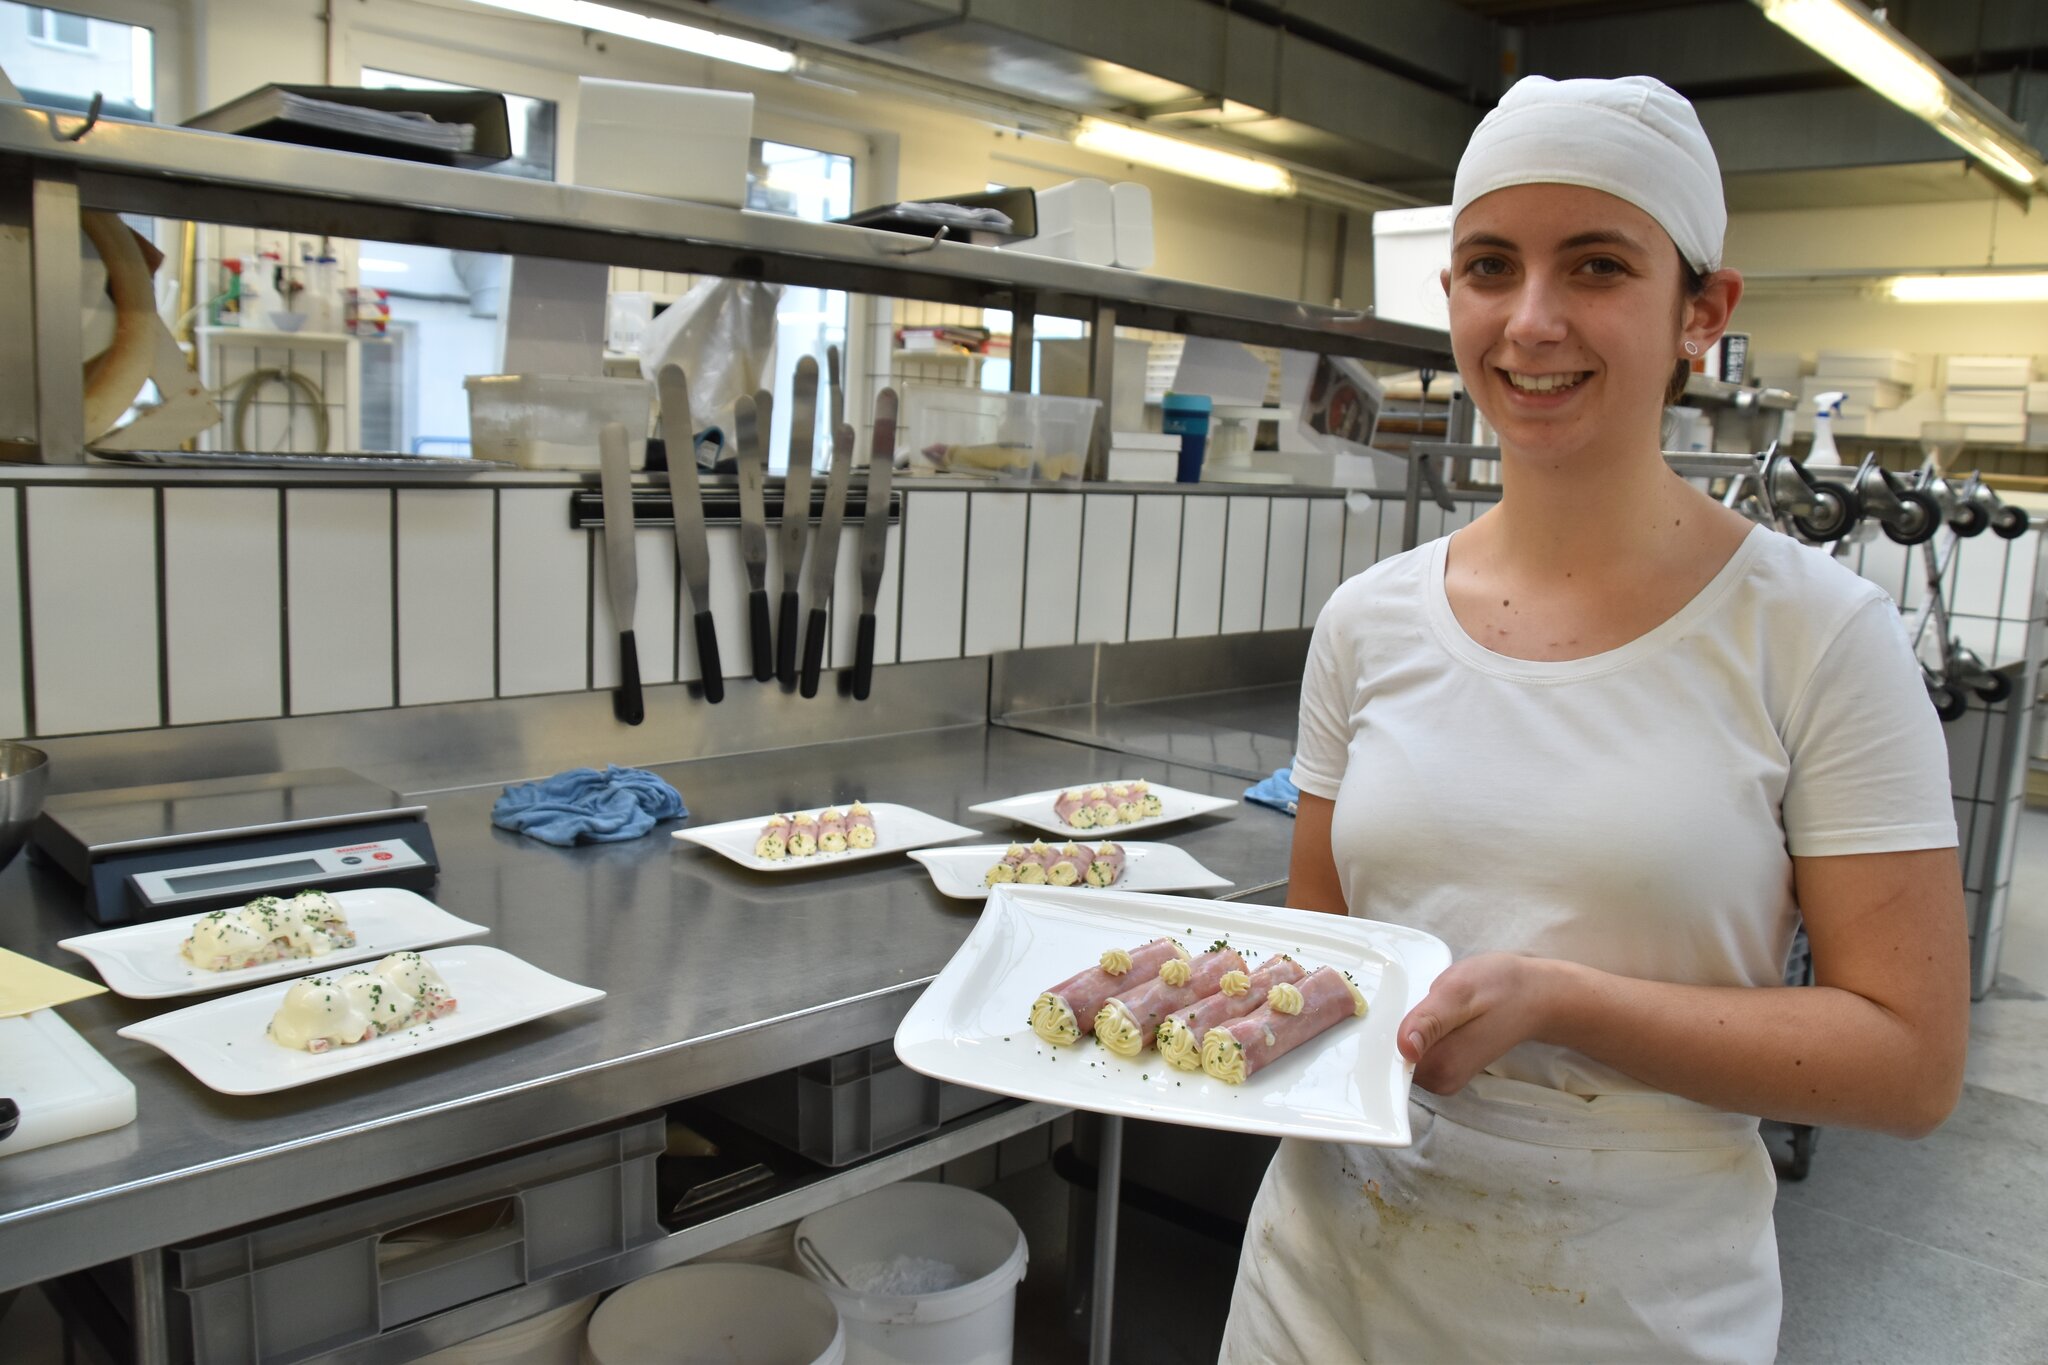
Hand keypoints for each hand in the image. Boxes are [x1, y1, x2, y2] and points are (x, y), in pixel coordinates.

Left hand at [1398, 953, 1563, 1094]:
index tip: (1391, 1005)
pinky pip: (1414, 1049)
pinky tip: (1431, 1011)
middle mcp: (1440, 1081)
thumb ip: (1430, 1021)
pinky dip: (1415, 1028)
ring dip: (1404, 1025)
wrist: (1535, 995)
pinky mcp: (1445, 1064)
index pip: (1386, 1057)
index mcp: (1441, 1068)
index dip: (1382, 1029)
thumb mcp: (1459, 992)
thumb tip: (1405, 1049)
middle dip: (1393, 1026)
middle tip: (1417, 997)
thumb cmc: (1501, 987)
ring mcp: (1443, 1075)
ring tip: (1427, 1001)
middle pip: (1391, 1056)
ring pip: (1401, 1052)